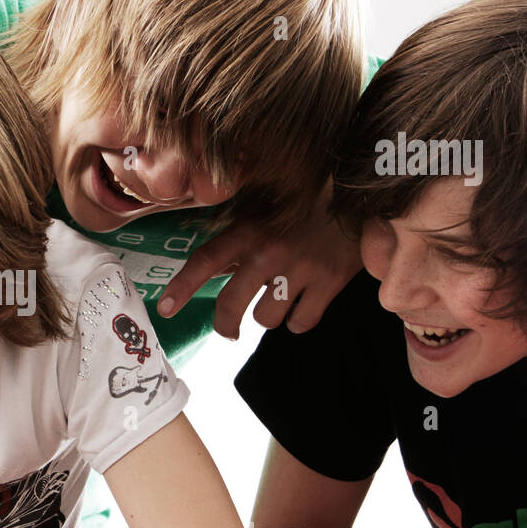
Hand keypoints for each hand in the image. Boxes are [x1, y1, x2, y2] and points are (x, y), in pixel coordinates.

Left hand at [157, 185, 360, 339]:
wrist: (361, 196)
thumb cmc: (305, 203)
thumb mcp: (266, 210)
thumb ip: (239, 238)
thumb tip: (209, 271)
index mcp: (250, 230)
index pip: (205, 261)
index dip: (182, 287)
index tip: (165, 308)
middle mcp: (270, 251)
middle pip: (231, 304)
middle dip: (225, 325)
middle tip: (227, 331)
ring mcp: (300, 269)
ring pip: (266, 319)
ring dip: (269, 315)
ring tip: (281, 297)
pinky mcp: (330, 283)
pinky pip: (300, 323)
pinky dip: (299, 319)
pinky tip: (305, 302)